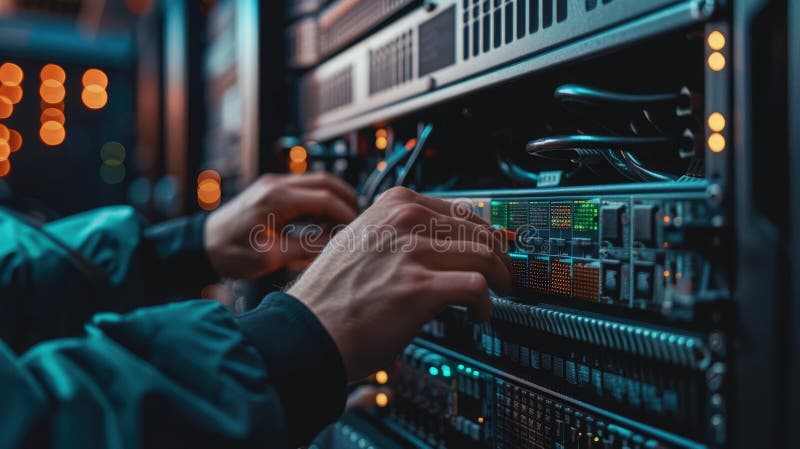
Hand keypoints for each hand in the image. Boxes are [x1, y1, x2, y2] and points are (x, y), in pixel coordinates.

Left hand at [204, 173, 357, 278]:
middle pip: (326, 181)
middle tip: (360, 221)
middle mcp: (277, 185)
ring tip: (344, 223)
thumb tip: (335, 243)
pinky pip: (305, 188)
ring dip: (335, 199)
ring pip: (317, 181)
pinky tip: (324, 222)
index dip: (347, 214)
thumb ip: (304, 248)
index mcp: (276, 199)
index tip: (358, 230)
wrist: (202, 243)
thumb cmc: (230, 253)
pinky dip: (321, 201)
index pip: (325, 199)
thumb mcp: (269, 257)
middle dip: (348, 200)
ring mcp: (274, 184)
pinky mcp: (272, 190)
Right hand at [287, 187, 511, 380]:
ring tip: (497, 295)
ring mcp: (412, 252)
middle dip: (498, 256)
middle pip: (479, 232)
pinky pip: (477, 288)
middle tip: (504, 274)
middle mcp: (405, 220)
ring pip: (485, 256)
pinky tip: (478, 314)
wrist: (308, 330)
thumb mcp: (362, 241)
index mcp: (393, 204)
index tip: (492, 248)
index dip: (484, 233)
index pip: (460, 211)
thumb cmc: (331, 296)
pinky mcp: (419, 287)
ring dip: (499, 279)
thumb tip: (441, 245)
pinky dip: (486, 304)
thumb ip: (399, 235)